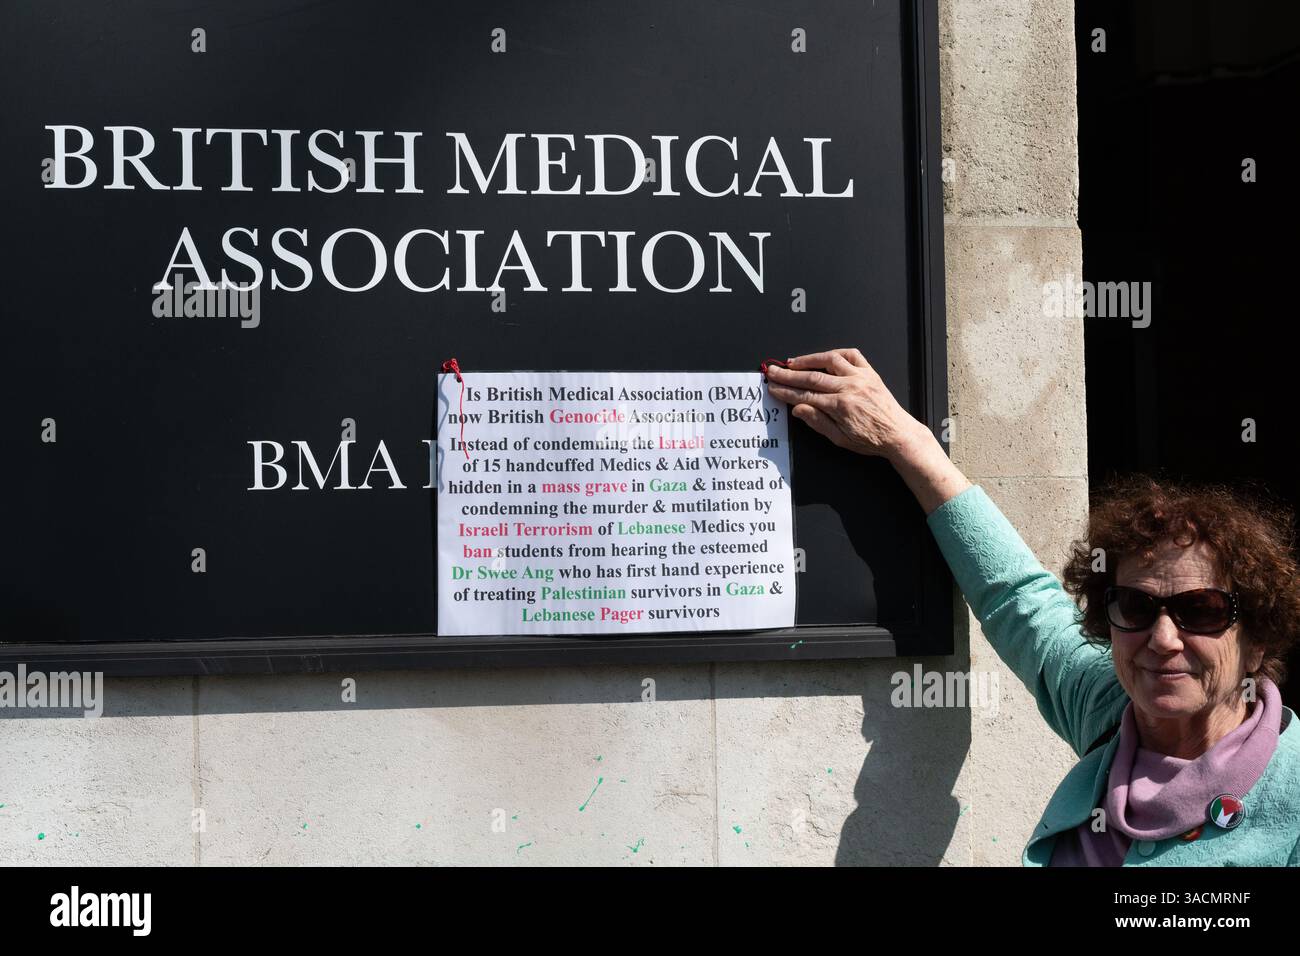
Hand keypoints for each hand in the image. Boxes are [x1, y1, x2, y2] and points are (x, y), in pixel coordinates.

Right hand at [765, 348, 922, 459]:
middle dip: (789, 374)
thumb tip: (798, 409)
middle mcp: (850, 387)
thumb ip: (818, 422)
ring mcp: (861, 377)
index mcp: (841, 406)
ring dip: (809, 359)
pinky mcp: (870, 373)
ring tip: (793, 362)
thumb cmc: (871, 439)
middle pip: (812, 377)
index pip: (805, 395)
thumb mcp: (840, 439)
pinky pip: (852, 355)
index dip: (786, 391)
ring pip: (830, 360)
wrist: (897, 434)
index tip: (773, 387)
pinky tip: (824, 357)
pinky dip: (836, 353)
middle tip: (774, 371)